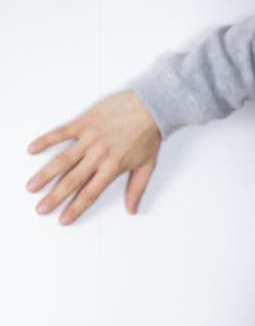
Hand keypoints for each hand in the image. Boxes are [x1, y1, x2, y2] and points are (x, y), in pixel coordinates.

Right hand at [26, 90, 160, 224]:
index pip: (90, 193)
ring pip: (63, 160)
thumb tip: (132, 210)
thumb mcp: (147, 167)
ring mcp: (90, 138)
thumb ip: (136, 189)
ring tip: (32, 186)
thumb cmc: (149, 135)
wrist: (151, 105)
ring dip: (46, 174)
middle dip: (55, 197)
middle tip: (41, 209)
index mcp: (113, 167)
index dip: (76, 208)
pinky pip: (62, 132)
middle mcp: (99, 154)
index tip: (63, 219)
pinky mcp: (85, 122)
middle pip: (72, 180)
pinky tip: (32, 150)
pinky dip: (46, 140)